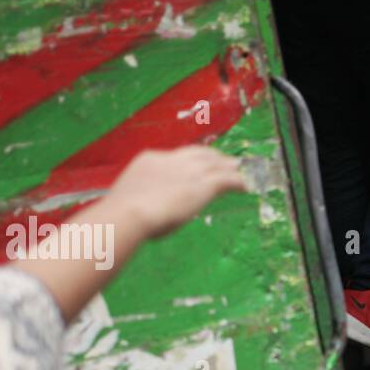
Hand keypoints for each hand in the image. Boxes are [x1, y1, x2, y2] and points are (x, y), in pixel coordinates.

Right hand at [104, 146, 246, 240]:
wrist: (129, 213)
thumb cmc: (121, 216)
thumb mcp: (129, 203)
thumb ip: (140, 202)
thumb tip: (142, 214)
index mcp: (150, 160)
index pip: (174, 157)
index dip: (188, 162)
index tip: (195, 167)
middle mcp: (171, 161)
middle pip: (199, 153)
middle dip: (214, 157)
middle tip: (225, 162)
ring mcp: (188, 171)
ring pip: (216, 163)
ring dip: (230, 167)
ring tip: (243, 171)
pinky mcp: (203, 184)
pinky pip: (227, 179)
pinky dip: (239, 181)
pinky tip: (248, 186)